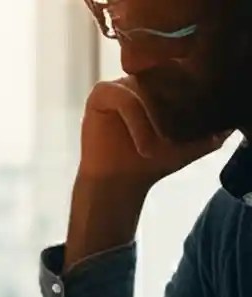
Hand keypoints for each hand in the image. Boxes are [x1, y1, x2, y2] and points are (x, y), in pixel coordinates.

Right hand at [79, 77, 229, 189]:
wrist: (119, 183)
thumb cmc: (154, 161)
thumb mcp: (196, 140)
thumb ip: (218, 125)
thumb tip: (241, 113)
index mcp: (162, 84)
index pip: (186, 70)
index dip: (196, 88)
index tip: (200, 115)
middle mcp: (141, 78)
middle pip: (169, 75)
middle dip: (179, 102)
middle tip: (182, 131)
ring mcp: (121, 83)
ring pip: (150, 87)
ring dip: (160, 118)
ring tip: (163, 146)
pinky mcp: (101, 93)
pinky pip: (127, 99)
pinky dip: (139, 124)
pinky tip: (145, 148)